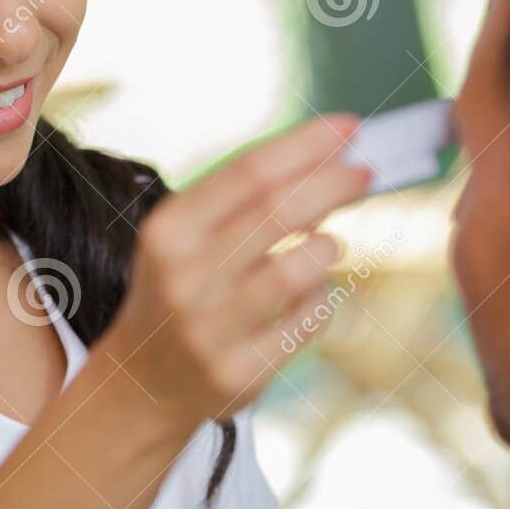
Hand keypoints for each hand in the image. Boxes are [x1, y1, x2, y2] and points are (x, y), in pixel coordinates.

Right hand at [94, 114, 370, 425]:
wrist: (143, 381)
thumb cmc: (181, 288)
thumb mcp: (188, 236)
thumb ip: (246, 200)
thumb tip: (328, 160)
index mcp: (170, 230)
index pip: (249, 172)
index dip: (306, 145)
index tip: (350, 127)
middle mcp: (184, 277)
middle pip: (278, 212)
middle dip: (333, 184)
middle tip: (366, 172)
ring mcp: (210, 329)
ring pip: (298, 271)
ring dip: (325, 248)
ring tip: (325, 245)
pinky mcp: (239, 373)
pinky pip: (307, 322)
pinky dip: (320, 299)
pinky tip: (312, 293)